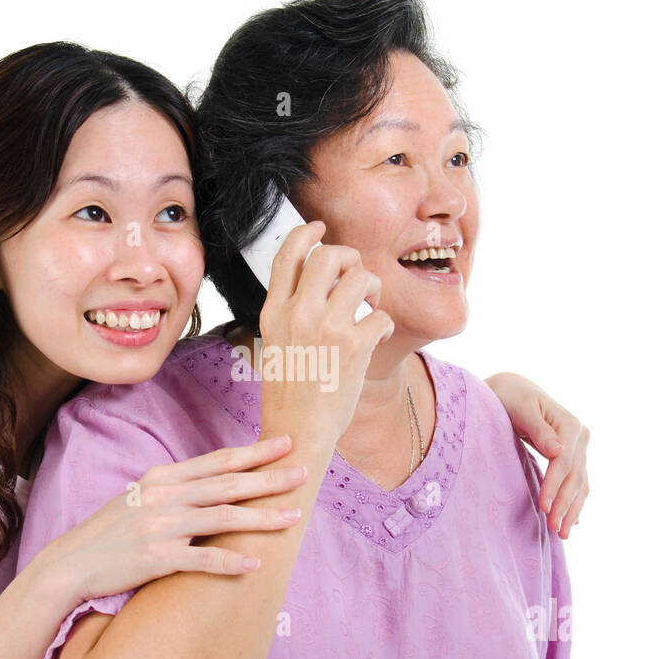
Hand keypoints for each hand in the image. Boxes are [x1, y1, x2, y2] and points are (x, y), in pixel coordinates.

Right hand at [34, 435, 309, 600]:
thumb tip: (214, 485)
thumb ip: (177, 489)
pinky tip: (255, 564)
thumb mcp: (140, 498)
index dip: (254, 452)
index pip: (217, 461)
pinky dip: (230, 561)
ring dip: (261, 518)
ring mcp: (160, 527)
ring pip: (222, 518)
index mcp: (162, 478)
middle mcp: (164, 496)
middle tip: (304, 473)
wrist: (70, 563)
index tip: (286, 444)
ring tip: (293, 519)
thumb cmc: (111, 533)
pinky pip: (202, 559)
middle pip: (227, 484)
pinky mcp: (156, 559)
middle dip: (269, 478)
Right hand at [256, 221, 394, 452]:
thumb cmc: (289, 393)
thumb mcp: (275, 345)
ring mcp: (327, 329)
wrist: (298, 431)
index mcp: (273, 313)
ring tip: (372, 306)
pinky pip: (381, 316)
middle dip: (349, 257)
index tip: (320, 227)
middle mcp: (298, 315)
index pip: (287, 256)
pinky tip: (376, 338)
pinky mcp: (354, 348)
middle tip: (356, 275)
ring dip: (374, 287)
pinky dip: (384, 324)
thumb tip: (315, 284)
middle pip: (328, 255)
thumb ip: (289, 312)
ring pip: (361, 277)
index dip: (306, 233)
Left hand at [485, 372, 589, 539]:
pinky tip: (572, 522)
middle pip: (576, 476)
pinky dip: (574, 502)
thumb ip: (538, 428)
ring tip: (562, 533)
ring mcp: (578, 447)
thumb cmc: (511, 396)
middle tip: (555, 530)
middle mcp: (580, 436)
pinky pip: (576, 483)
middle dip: (566, 505)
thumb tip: (557, 450)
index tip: (544, 506)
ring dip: (573, 510)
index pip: (565, 461)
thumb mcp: (521, 407)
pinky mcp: (571, 456)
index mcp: (570, 424)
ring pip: (580, 483)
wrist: (512, 390)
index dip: (555, 485)